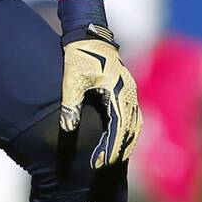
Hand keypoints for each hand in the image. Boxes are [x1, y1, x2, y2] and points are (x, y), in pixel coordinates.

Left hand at [59, 38, 142, 167]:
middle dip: (119, 148)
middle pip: (129, 128)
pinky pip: (133, 114)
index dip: (110, 146)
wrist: (88, 35)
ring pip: (134, 122)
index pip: (116, 126)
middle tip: (106, 166)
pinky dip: (129, 130)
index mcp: (115, 90)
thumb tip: (68, 129)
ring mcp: (129, 90)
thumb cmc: (77, 57)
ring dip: (126, 141)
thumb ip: (70, 106)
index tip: (100, 162)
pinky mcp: (126, 88)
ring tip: (115, 159)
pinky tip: (121, 140)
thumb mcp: (71, 81)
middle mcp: (127, 92)